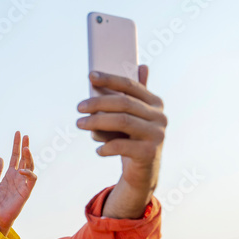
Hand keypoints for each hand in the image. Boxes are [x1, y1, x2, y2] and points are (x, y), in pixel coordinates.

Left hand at [0, 131, 36, 235]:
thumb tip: (0, 157)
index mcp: (10, 175)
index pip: (15, 157)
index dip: (16, 145)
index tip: (18, 133)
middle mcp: (18, 177)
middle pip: (24, 159)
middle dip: (25, 147)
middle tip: (25, 136)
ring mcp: (23, 184)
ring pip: (30, 167)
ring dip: (29, 157)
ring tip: (25, 148)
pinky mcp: (26, 192)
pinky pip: (31, 180)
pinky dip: (28, 173)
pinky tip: (22, 169)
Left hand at [77, 65, 165, 217]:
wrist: (143, 172)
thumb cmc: (133, 139)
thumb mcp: (133, 117)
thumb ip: (134, 96)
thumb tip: (142, 66)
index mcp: (155, 103)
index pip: (130, 86)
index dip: (110, 79)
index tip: (90, 76)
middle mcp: (160, 117)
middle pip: (124, 103)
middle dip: (98, 103)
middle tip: (78, 107)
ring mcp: (157, 135)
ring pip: (122, 122)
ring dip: (96, 122)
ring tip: (79, 124)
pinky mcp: (149, 153)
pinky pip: (121, 146)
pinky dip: (106, 147)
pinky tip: (98, 149)